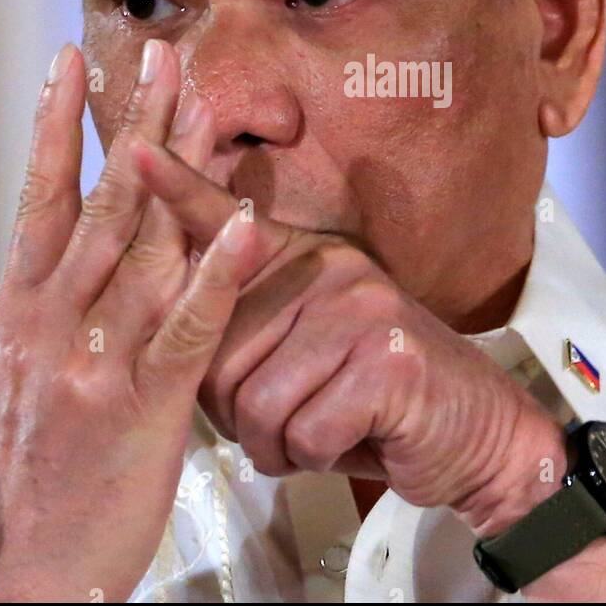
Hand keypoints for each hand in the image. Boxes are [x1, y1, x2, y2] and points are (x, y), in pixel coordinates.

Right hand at [0, 40, 260, 602]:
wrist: (32, 563)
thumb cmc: (36, 468)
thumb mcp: (20, 371)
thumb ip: (51, 304)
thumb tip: (76, 245)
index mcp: (19, 310)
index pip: (40, 198)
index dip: (57, 126)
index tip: (74, 64)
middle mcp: (49, 321)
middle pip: (99, 202)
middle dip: (133, 123)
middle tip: (162, 55)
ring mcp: (93, 359)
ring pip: (141, 245)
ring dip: (178, 170)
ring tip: (204, 108)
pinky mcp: (142, 403)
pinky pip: (187, 326)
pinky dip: (217, 272)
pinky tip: (244, 225)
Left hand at [132, 126, 568, 536]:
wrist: (475, 431)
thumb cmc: (370, 396)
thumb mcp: (307, 344)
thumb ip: (252, 323)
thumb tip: (182, 334)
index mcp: (301, 257)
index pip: (227, 219)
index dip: (175, 187)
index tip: (130, 148)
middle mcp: (328, 267)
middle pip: (217, 355)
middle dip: (238, 412)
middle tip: (290, 416)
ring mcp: (360, 308)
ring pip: (255, 403)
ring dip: (277, 443)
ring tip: (320, 430)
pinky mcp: (388, 361)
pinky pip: (303, 432)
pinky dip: (316, 457)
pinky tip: (351, 440)